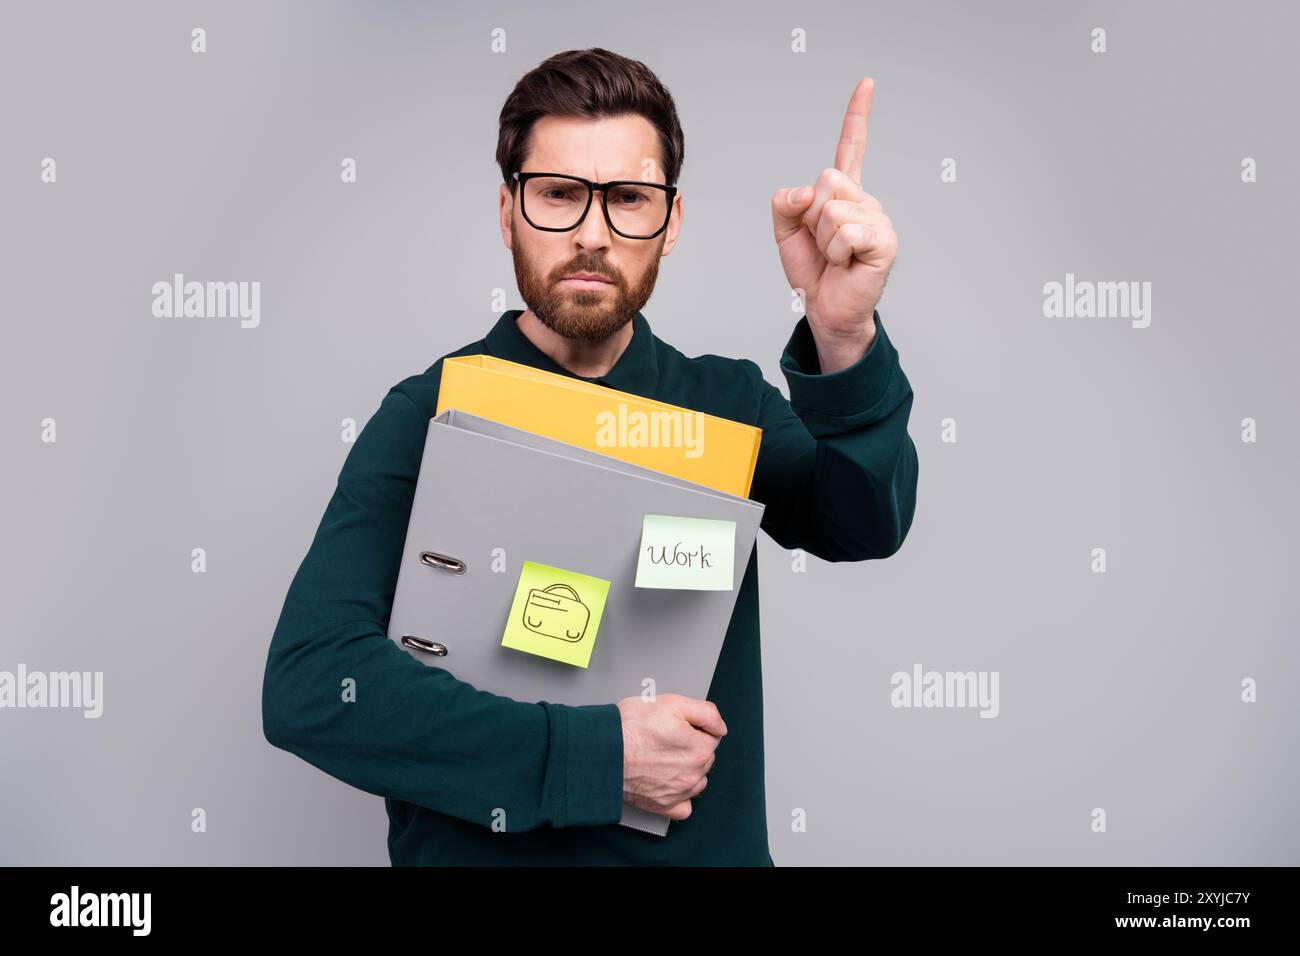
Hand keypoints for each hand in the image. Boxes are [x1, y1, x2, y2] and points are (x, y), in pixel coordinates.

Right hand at [617, 693, 726, 820]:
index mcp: (699, 748)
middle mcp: (693, 774)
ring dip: (688, 769)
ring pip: (697, 780)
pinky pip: (684, 807)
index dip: (694, 726)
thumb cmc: (629, 727)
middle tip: (667, 737)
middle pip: (704, 757)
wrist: (602, 751)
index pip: (711, 735)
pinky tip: (669, 782)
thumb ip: (706, 712)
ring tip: (664, 756)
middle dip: (692, 746)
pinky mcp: (663, 805)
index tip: (677, 724)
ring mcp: (679, 792)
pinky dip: (681, 796)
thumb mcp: (672, 703)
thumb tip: (720, 726)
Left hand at [772, 77, 897, 372]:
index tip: (867, 83)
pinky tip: (847, 263)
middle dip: (811, 216)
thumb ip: (786, 201)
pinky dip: (836, 251)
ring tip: (835, 256)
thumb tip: (809, 192)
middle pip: (826, 179)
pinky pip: (845, 231)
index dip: (858, 116)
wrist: (825, 308)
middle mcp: (865, 200)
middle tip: (823, 243)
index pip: (851, 147)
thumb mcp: (785, 230)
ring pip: (832, 208)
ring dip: (822, 239)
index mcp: (843, 193)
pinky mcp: (884, 240)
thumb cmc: (812, 269)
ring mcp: (878, 218)